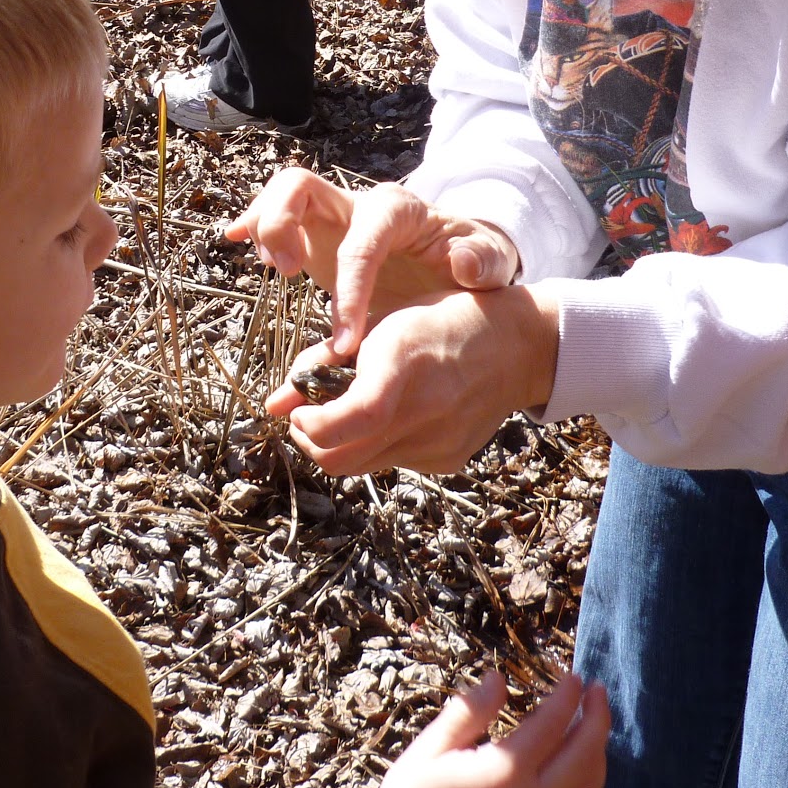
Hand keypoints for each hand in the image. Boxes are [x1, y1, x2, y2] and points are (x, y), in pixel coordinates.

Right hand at [230, 170, 519, 354]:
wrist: (460, 258)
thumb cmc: (472, 261)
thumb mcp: (490, 262)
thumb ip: (484, 262)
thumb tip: (460, 262)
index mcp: (396, 212)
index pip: (360, 242)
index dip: (348, 291)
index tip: (346, 341)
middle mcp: (357, 205)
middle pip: (299, 185)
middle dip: (281, 224)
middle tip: (287, 275)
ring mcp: (332, 218)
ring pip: (281, 194)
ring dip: (264, 226)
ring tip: (276, 271)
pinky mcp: (315, 235)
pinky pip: (274, 214)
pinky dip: (251, 222)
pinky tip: (233, 238)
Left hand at [268, 284, 560, 474]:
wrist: (515, 346)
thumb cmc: (439, 321)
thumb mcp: (378, 324)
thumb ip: (322, 362)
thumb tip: (272, 405)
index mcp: (403, 364)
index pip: (349, 419)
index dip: (310, 427)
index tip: (297, 414)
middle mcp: (423, 409)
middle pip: (341, 458)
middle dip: (311, 442)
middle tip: (308, 415)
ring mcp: (438, 442)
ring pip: (362, 466)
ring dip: (343, 443)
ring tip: (350, 408)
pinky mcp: (448, 460)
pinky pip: (395, 463)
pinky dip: (379, 444)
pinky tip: (396, 413)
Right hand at [331, 671, 608, 787]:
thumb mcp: (430, 750)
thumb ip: (469, 711)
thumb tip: (499, 678)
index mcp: (504, 773)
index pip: (553, 723)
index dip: (567, 695)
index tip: (574, 675)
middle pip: (584, 754)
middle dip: (597, 717)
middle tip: (598, 690)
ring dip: (598, 753)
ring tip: (594, 726)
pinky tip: (583, 776)